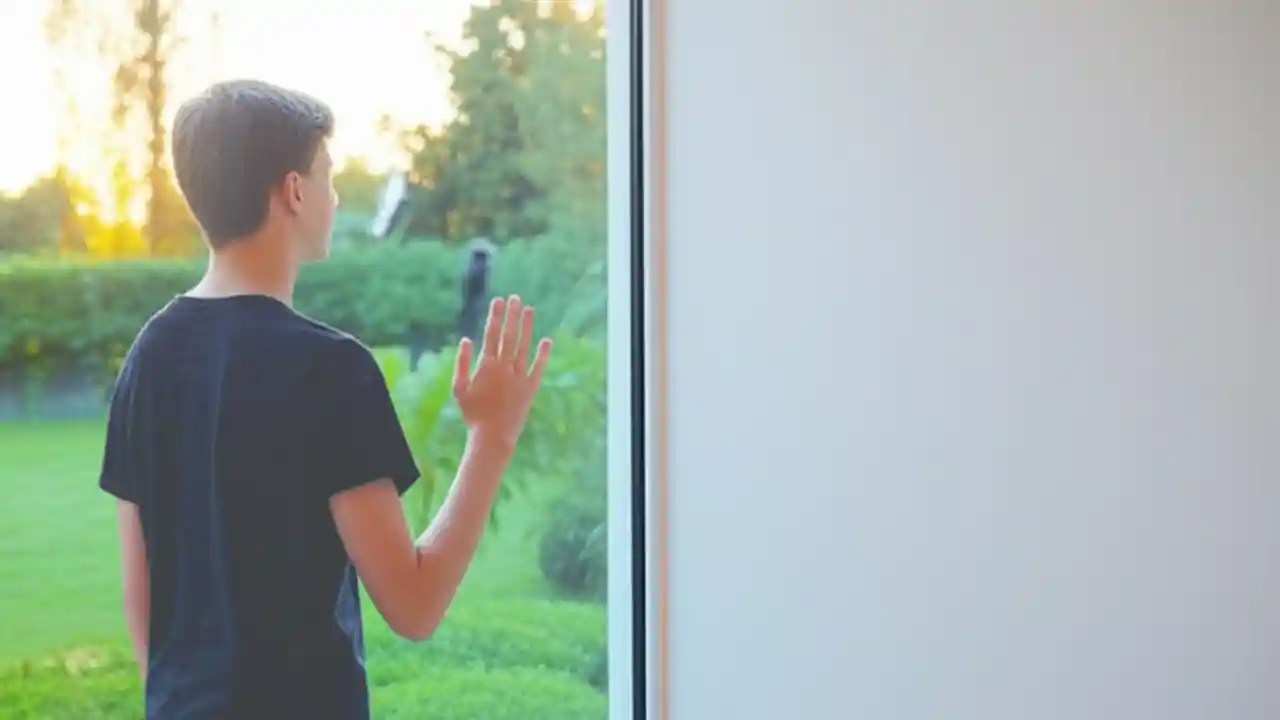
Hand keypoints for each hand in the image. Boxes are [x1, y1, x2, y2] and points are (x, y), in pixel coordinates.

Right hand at [452, 295, 551, 451]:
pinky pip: (538, 367)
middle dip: (512, 315)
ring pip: (524, 346)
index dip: (495, 316)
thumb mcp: (459, 389)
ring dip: (527, 327)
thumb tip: (466, 339)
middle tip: (515, 297)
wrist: (493, 437)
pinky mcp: (531, 387)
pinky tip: (546, 340)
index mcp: (486, 366)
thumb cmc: (472, 414)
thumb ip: (461, 363)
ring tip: (529, 309)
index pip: (492, 334)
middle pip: (509, 335)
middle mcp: (505, 368)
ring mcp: (519, 377)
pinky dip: (543, 353)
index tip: (498, 301)